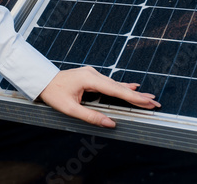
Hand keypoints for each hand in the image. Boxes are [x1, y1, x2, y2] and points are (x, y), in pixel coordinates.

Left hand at [38, 66, 159, 127]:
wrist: (41, 80)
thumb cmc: (53, 93)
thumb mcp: (70, 109)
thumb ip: (91, 117)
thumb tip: (110, 124)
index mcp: (89, 79)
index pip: (116, 90)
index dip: (134, 98)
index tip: (148, 102)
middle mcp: (93, 74)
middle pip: (119, 87)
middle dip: (138, 96)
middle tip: (155, 103)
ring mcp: (92, 73)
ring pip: (116, 85)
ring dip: (132, 92)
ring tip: (148, 98)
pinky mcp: (90, 76)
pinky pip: (109, 83)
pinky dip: (121, 87)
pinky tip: (132, 87)